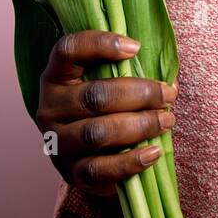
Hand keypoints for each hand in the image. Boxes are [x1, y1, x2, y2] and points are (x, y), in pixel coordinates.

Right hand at [35, 30, 177, 194]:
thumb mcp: (110, 83)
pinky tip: (154, 152)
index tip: (136, 47)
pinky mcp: (70, 173)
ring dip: (139, 125)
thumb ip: (128, 72)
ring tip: (166, 120)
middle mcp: (49, 108)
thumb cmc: (109, 109)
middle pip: (94, 96)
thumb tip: (167, 79)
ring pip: (97, 133)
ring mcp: (57, 142)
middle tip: (168, 95)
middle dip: (140, 94)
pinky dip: (130, 162)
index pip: (68, 50)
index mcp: (56, 77)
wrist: (95, 157)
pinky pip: (99, 169)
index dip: (100, 44)